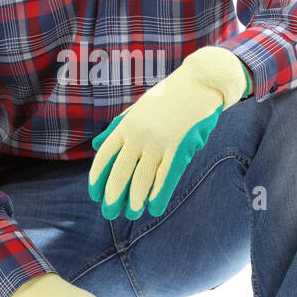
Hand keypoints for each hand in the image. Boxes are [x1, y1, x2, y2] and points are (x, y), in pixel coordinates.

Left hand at [88, 46, 249, 220]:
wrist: (200, 83)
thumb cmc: (168, 97)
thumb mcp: (138, 109)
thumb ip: (117, 127)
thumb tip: (95, 144)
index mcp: (126, 125)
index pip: (105, 156)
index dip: (98, 178)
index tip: (95, 194)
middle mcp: (139, 135)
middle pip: (121, 171)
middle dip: (113, 195)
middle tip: (109, 212)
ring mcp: (159, 142)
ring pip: (143, 178)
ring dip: (135, 200)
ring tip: (131, 213)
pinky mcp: (180, 148)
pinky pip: (166, 176)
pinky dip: (159, 194)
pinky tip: (153, 207)